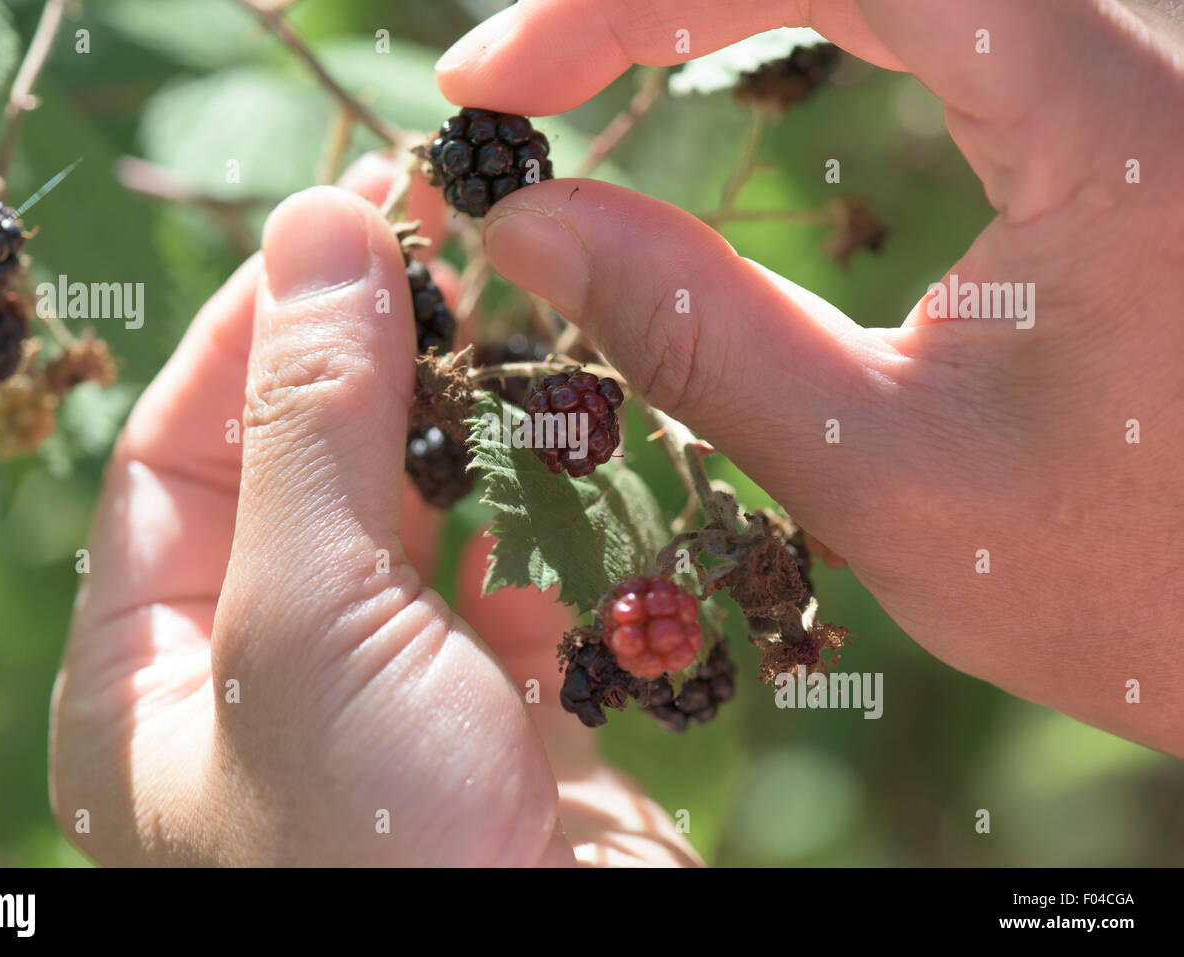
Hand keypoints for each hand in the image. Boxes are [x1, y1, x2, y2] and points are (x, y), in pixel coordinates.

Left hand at [48, 155, 699, 865]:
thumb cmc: (380, 847)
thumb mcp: (310, 619)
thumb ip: (313, 422)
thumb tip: (320, 227)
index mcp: (147, 673)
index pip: (174, 456)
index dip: (251, 333)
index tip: (340, 226)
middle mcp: (259, 682)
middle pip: (300, 477)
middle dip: (376, 376)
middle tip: (453, 266)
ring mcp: (389, 698)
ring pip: (417, 522)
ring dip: (471, 446)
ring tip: (523, 363)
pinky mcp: (502, 716)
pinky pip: (511, 585)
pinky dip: (542, 537)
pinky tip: (570, 512)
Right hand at [437, 0, 1183, 754]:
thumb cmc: (1128, 580)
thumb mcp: (882, 474)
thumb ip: (696, 335)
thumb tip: (526, 221)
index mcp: (1120, 116)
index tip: (491, 84)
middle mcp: (1153, 36)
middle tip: (526, 79)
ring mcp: (1145, 45)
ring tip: (596, 61)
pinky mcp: (1132, 69)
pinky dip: (801, 2)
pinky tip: (729, 49)